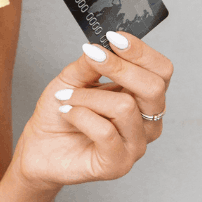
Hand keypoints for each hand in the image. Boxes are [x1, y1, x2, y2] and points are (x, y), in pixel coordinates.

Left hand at [13, 32, 172, 190]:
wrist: (39, 146)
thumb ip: (90, 63)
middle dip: (118, 68)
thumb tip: (102, 47)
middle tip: (90, 58)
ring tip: (65, 98)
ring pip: (124, 107)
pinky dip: (79, 115)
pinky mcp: (118, 164)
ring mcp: (135, 145)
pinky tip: (66, 113)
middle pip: (154, 87)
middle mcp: (147, 122)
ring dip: (86, 96)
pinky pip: (105, 131)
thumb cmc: (60, 112)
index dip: (140, 52)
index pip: (161, 71)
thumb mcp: (72, 78)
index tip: (113, 37)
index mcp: (141, 98)